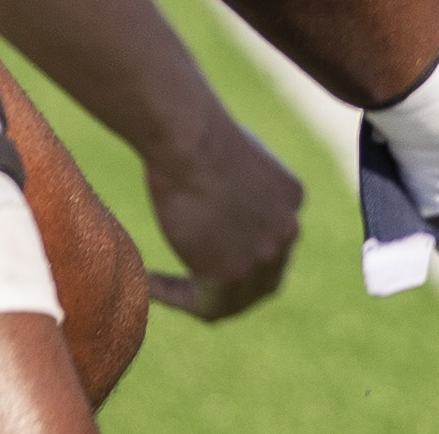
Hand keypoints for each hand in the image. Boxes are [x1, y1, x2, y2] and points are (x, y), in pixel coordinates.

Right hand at [144, 110, 304, 321]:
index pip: (272, 241)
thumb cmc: (199, 138)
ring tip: (165, 290)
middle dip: (234, 289)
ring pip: (235, 298)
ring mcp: (266, 255)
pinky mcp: (234, 275)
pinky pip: (199, 301)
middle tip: (195, 289)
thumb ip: (234, 186)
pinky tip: (147, 282)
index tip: (207, 254)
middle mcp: (288, 230)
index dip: (240, 253)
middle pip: (265, 277)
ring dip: (199, 299)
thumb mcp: (232, 157)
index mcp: (291, 199)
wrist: (192, 144)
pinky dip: (170, 294)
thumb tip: (214, 200)